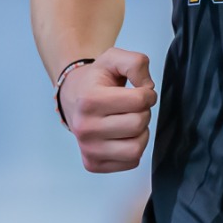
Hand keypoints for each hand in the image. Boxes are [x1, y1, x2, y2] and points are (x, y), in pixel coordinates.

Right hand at [59, 48, 156, 172]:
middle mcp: (85, 128)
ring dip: (140, 134)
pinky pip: (131, 162)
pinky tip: (122, 136)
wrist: (74, 97)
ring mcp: (88, 149)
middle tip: (132, 108)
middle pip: (138, 124)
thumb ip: (136, 63)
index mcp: (89, 100)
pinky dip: (133, 149)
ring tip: (128, 122)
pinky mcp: (93, 164)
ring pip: (136, 148)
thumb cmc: (96, 81)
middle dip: (143, 113)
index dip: (147, 94)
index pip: (140, 101)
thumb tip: (148, 87)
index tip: (139, 92)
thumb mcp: (114, 58)